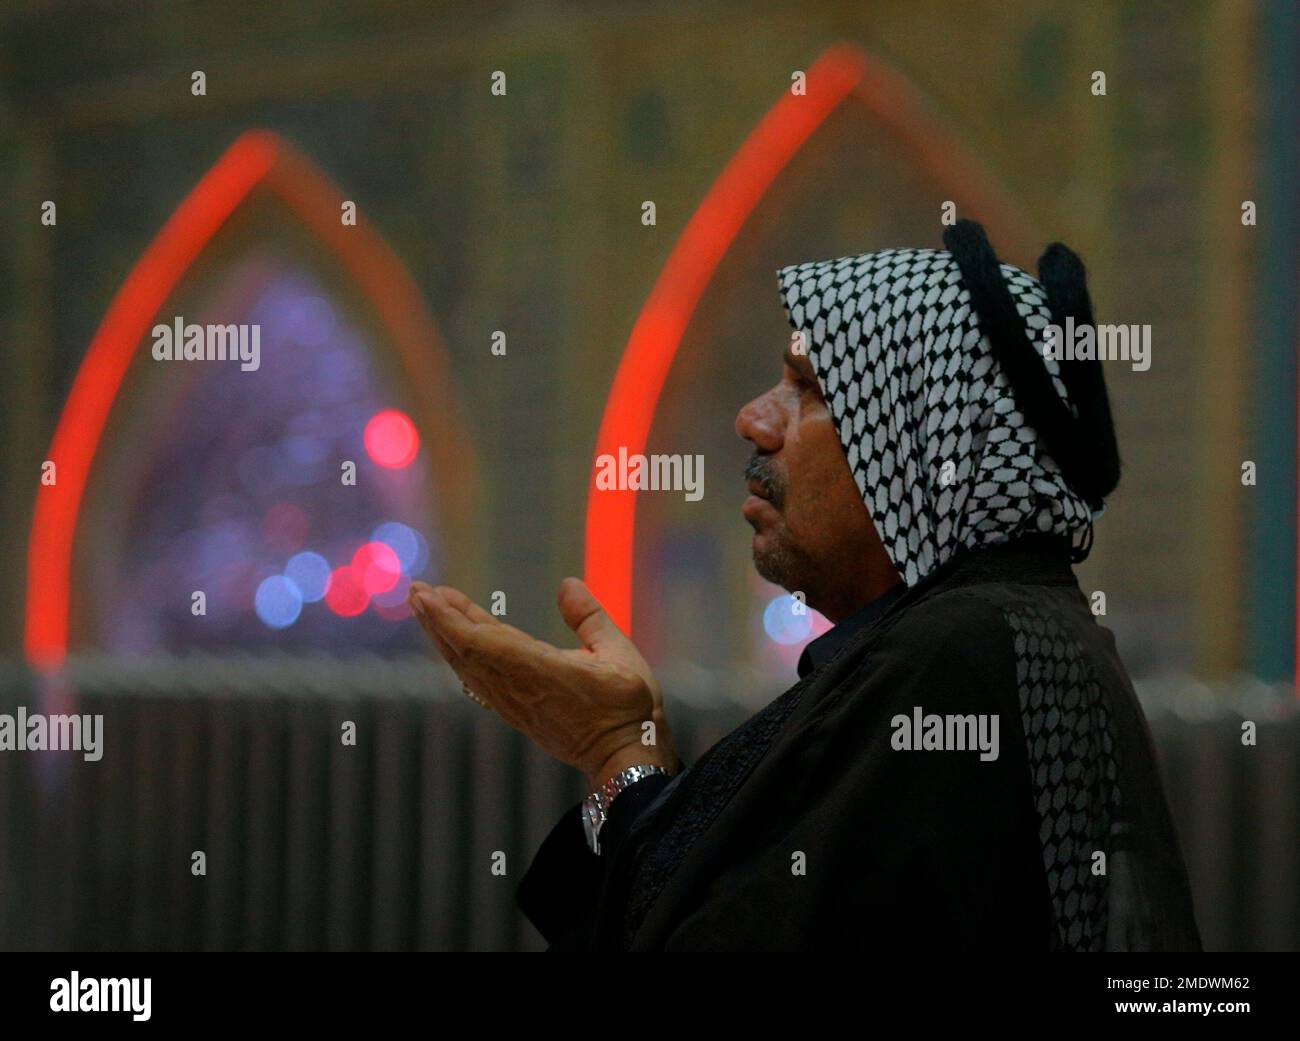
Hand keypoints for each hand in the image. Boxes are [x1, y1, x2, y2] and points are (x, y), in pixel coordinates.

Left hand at [407, 577, 676, 788]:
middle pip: (465, 651)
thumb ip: (589, 616)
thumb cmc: (627, 705)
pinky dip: (458, 656)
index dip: (452, 618)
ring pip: (466, 666)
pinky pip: (476, 680)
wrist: (623, 757)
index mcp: (541, 671)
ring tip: (425, 607)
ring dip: (443, 635)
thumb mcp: (618, 653)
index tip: (429, 595)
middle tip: (416, 590)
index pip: (483, 642)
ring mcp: (512, 704)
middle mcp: (518, 689)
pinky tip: (450, 642)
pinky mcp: (513, 713)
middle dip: (437, 619)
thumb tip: (567, 584)